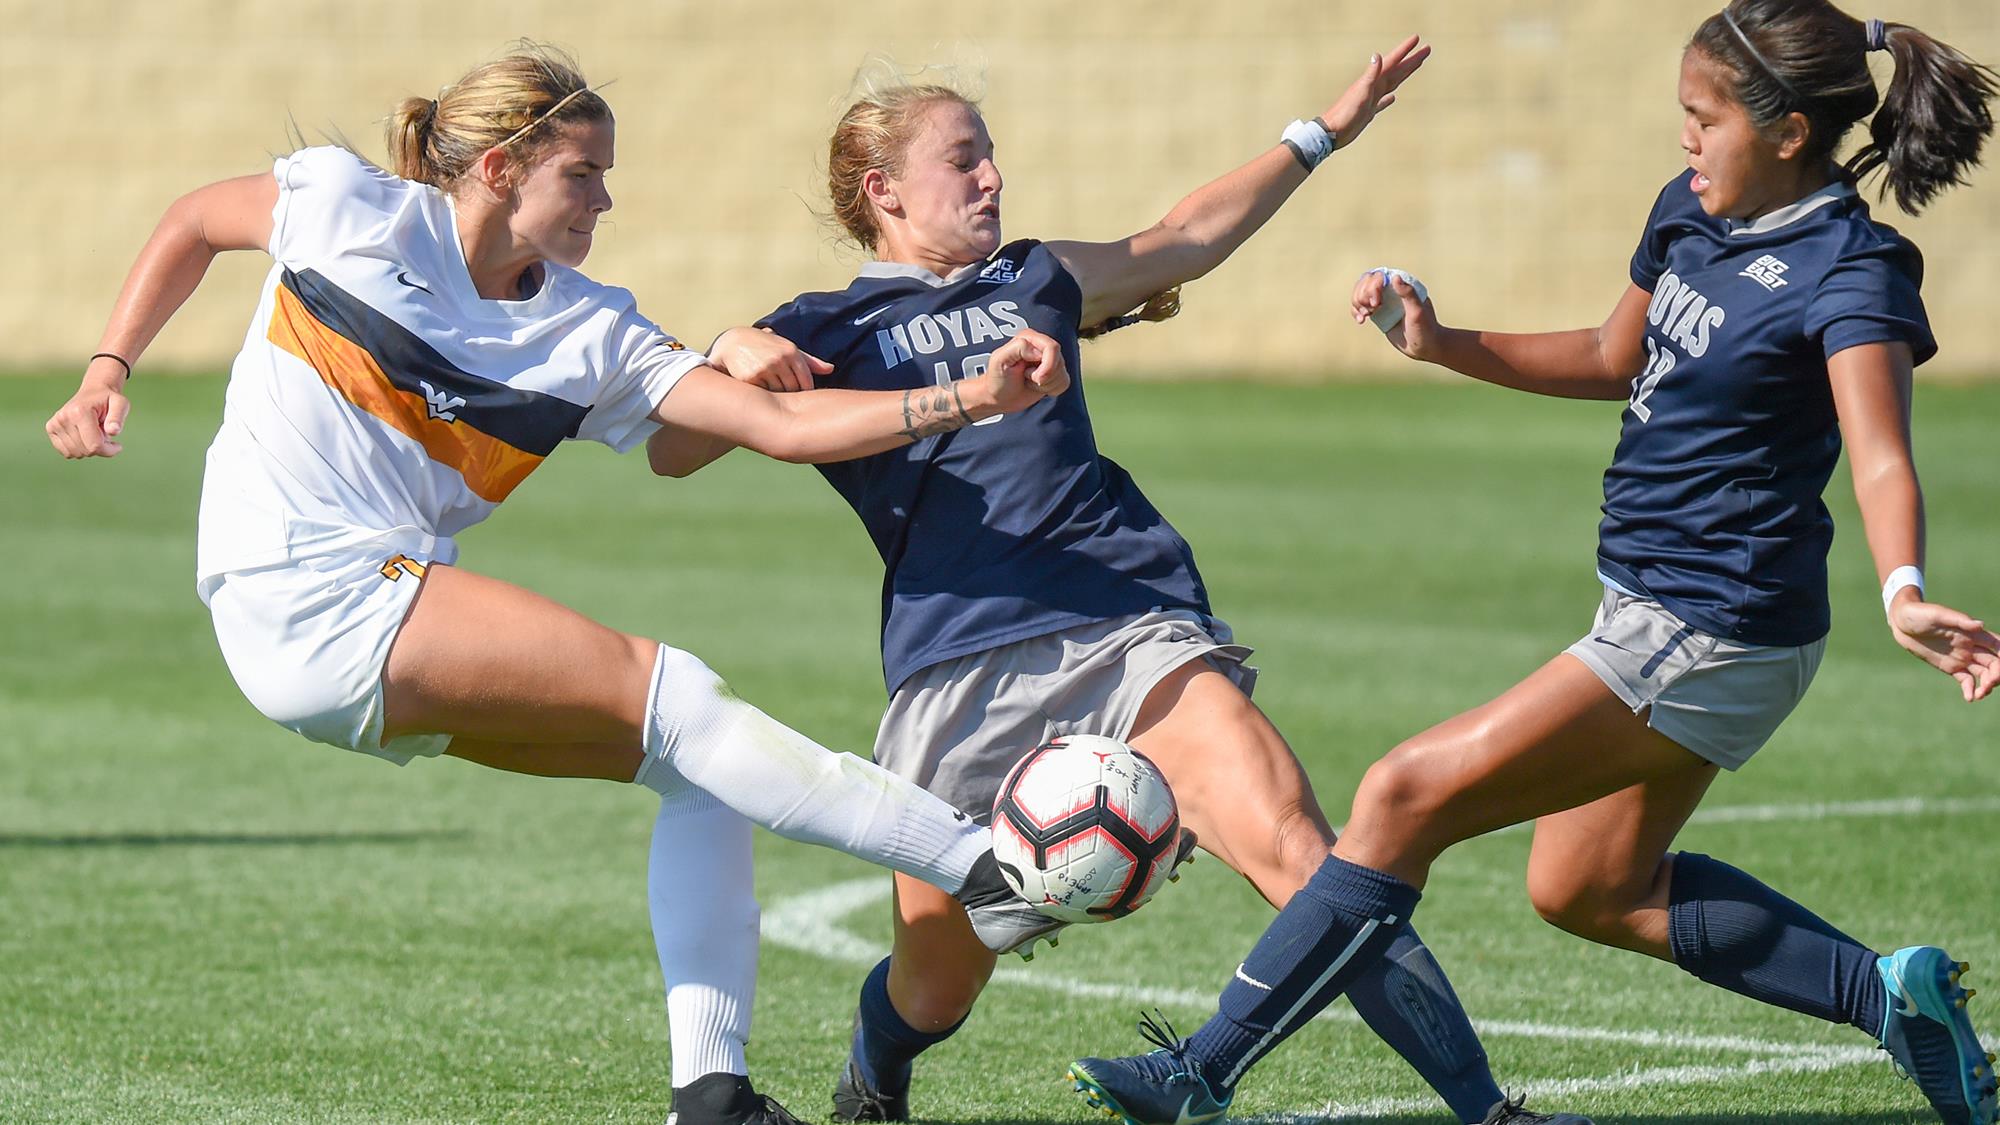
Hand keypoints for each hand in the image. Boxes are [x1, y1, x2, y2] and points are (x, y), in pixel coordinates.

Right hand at [45, 361, 131, 457]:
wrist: (94, 392)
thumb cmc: (108, 400)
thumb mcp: (121, 404)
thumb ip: (118, 417)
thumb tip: (113, 431)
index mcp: (80, 412)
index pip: (94, 445)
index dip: (109, 450)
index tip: (117, 445)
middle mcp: (63, 418)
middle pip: (85, 451)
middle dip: (100, 449)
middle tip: (105, 436)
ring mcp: (54, 423)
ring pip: (75, 454)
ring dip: (89, 449)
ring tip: (94, 434)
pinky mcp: (51, 428)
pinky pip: (66, 452)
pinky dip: (78, 450)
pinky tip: (85, 438)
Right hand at [706, 326, 831, 391]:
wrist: (733, 342)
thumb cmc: (765, 346)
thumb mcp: (787, 348)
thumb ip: (810, 361)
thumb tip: (831, 369)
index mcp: (792, 351)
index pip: (806, 381)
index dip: (804, 392)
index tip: (800, 397)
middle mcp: (780, 359)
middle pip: (794, 389)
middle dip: (790, 394)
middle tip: (785, 397)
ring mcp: (765, 368)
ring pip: (779, 394)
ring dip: (776, 396)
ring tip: (770, 390)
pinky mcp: (751, 377)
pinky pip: (763, 395)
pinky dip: (763, 395)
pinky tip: (759, 390)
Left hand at [977, 329, 1069, 413]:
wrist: (998, 397)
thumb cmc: (997, 378)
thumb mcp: (1000, 360)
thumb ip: (1018, 348)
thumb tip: (1038, 352)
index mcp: (1029, 338)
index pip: (1053, 348)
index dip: (1048, 366)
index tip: (1035, 378)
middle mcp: (1041, 346)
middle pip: (1060, 361)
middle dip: (1046, 377)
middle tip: (1028, 380)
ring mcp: (1049, 359)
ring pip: (1063, 374)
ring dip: (1046, 385)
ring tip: (1029, 382)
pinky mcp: (1054, 373)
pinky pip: (1065, 382)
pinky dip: (1052, 389)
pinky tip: (1037, 387)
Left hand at [1316, 35, 1430, 149]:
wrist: (1332, 132)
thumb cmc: (1345, 113)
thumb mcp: (1360, 93)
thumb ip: (1370, 75)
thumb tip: (1377, 56)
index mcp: (1373, 81)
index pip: (1393, 61)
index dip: (1405, 50)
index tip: (1417, 38)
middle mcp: (1374, 87)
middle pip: (1397, 70)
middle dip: (1412, 59)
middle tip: (1427, 49)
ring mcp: (1372, 99)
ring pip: (1393, 82)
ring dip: (1404, 73)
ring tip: (1415, 65)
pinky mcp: (1369, 111)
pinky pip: (1383, 102)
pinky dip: (1389, 98)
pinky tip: (1393, 97)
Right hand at [1351, 269, 1440, 359]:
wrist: (1424, 346)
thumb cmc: (1425, 328)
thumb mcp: (1418, 311)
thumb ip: (1408, 294)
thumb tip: (1395, 277)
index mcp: (1403, 285)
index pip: (1379, 275)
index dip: (1372, 286)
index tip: (1376, 303)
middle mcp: (1391, 290)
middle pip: (1366, 281)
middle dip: (1362, 294)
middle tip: (1371, 310)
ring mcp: (1383, 301)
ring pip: (1360, 292)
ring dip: (1357, 302)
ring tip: (1365, 316)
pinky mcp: (1377, 313)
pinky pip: (1360, 306)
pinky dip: (1355, 311)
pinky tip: (1361, 321)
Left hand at [1888, 595, 1999, 701]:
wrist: (1900, 621)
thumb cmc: (1920, 613)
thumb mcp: (1937, 615)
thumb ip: (1958, 620)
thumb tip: (1980, 625)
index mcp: (1973, 633)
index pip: (1998, 645)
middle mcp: (1971, 646)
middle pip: (1994, 663)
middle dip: (1996, 674)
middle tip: (1989, 683)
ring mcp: (1962, 658)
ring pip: (1983, 673)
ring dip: (1987, 684)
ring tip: (1979, 694)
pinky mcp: (1950, 667)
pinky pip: (1966, 680)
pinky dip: (1970, 689)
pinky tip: (1970, 697)